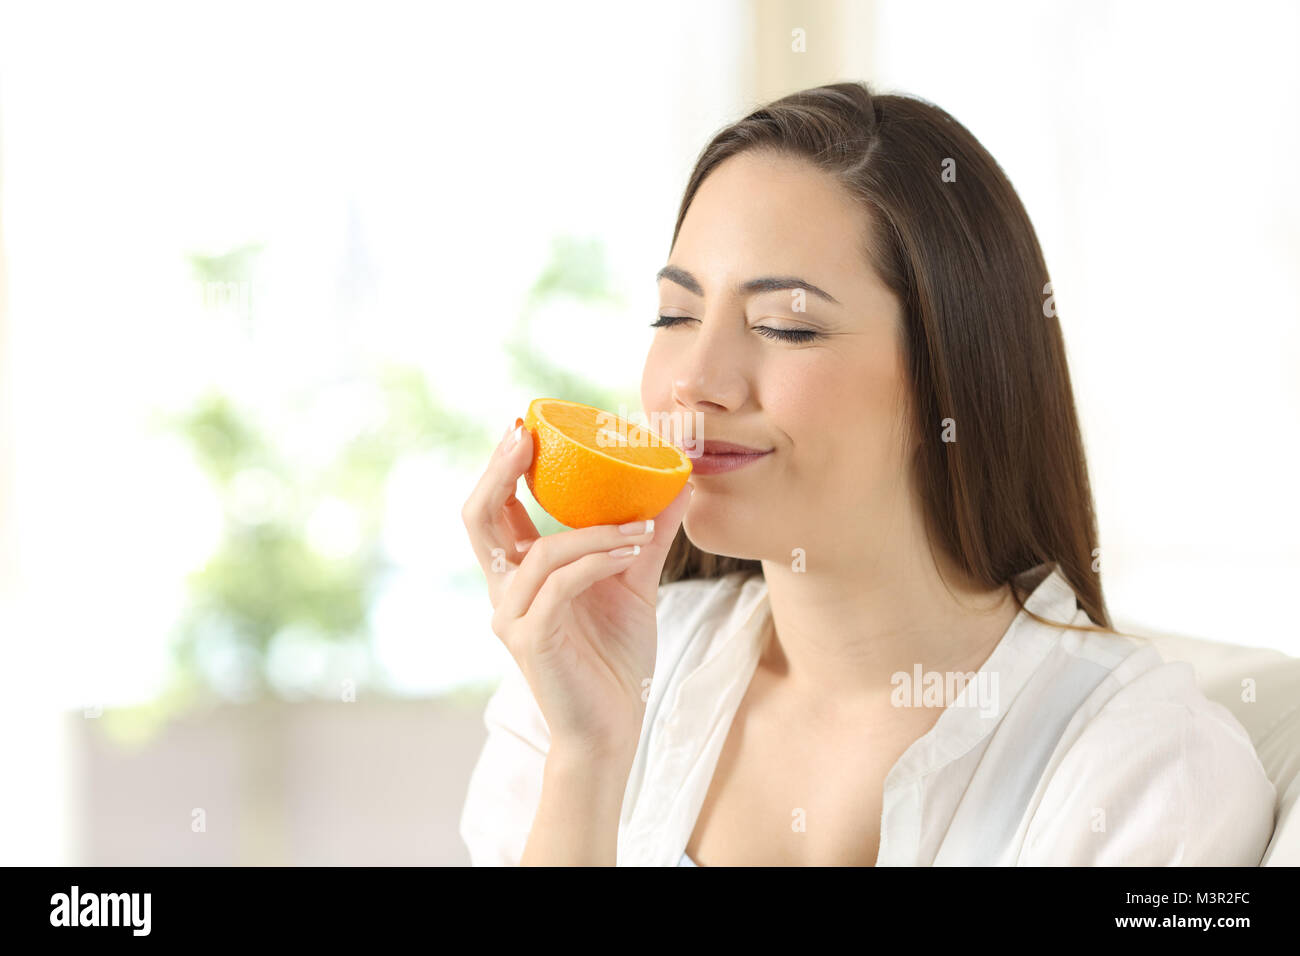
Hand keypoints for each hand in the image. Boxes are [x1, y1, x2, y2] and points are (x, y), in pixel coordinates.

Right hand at [462, 421, 692, 757]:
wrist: (614, 729)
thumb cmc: (615, 659)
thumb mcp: (632, 583)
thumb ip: (645, 536)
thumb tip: (675, 484)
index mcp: (519, 574)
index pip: (492, 510)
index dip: (501, 467)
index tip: (524, 425)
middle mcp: (504, 592)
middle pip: (478, 518)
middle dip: (500, 471)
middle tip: (528, 435)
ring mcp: (512, 617)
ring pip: (538, 552)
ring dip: (593, 531)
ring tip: (640, 525)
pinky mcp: (532, 640)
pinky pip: (561, 585)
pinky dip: (597, 560)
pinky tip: (632, 550)